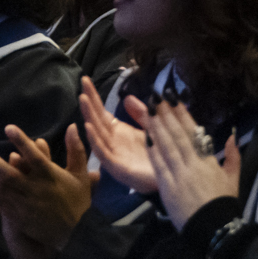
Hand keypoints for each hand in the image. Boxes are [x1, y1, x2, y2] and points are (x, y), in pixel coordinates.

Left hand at [0, 124, 95, 258]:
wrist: (70, 234)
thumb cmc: (75, 200)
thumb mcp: (80, 175)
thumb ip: (76, 150)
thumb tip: (72, 126)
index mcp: (51, 177)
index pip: (35, 156)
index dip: (22, 142)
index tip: (8, 128)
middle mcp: (35, 189)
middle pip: (8, 172)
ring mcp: (23, 203)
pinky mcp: (15, 214)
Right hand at [77, 76, 157, 195]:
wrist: (175, 177)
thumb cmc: (161, 155)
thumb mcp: (152, 128)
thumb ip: (141, 114)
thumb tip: (126, 97)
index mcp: (119, 132)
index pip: (102, 112)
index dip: (94, 97)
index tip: (86, 80)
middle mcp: (112, 142)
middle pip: (96, 119)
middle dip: (89, 102)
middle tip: (83, 84)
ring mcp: (113, 154)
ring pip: (97, 133)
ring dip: (89, 116)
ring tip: (83, 100)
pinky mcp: (117, 168)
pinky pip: (102, 153)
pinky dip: (94, 140)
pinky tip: (88, 127)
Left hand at [140, 98, 240, 231]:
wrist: (214, 227)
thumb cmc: (223, 202)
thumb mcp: (233, 178)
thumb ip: (233, 156)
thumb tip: (231, 136)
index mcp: (209, 160)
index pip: (193, 132)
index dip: (181, 114)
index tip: (173, 99)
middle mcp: (193, 163)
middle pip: (176, 134)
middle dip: (165, 114)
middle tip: (155, 97)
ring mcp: (179, 174)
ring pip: (166, 145)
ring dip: (156, 127)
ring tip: (147, 110)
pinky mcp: (167, 186)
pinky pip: (158, 164)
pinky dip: (152, 149)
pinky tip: (145, 136)